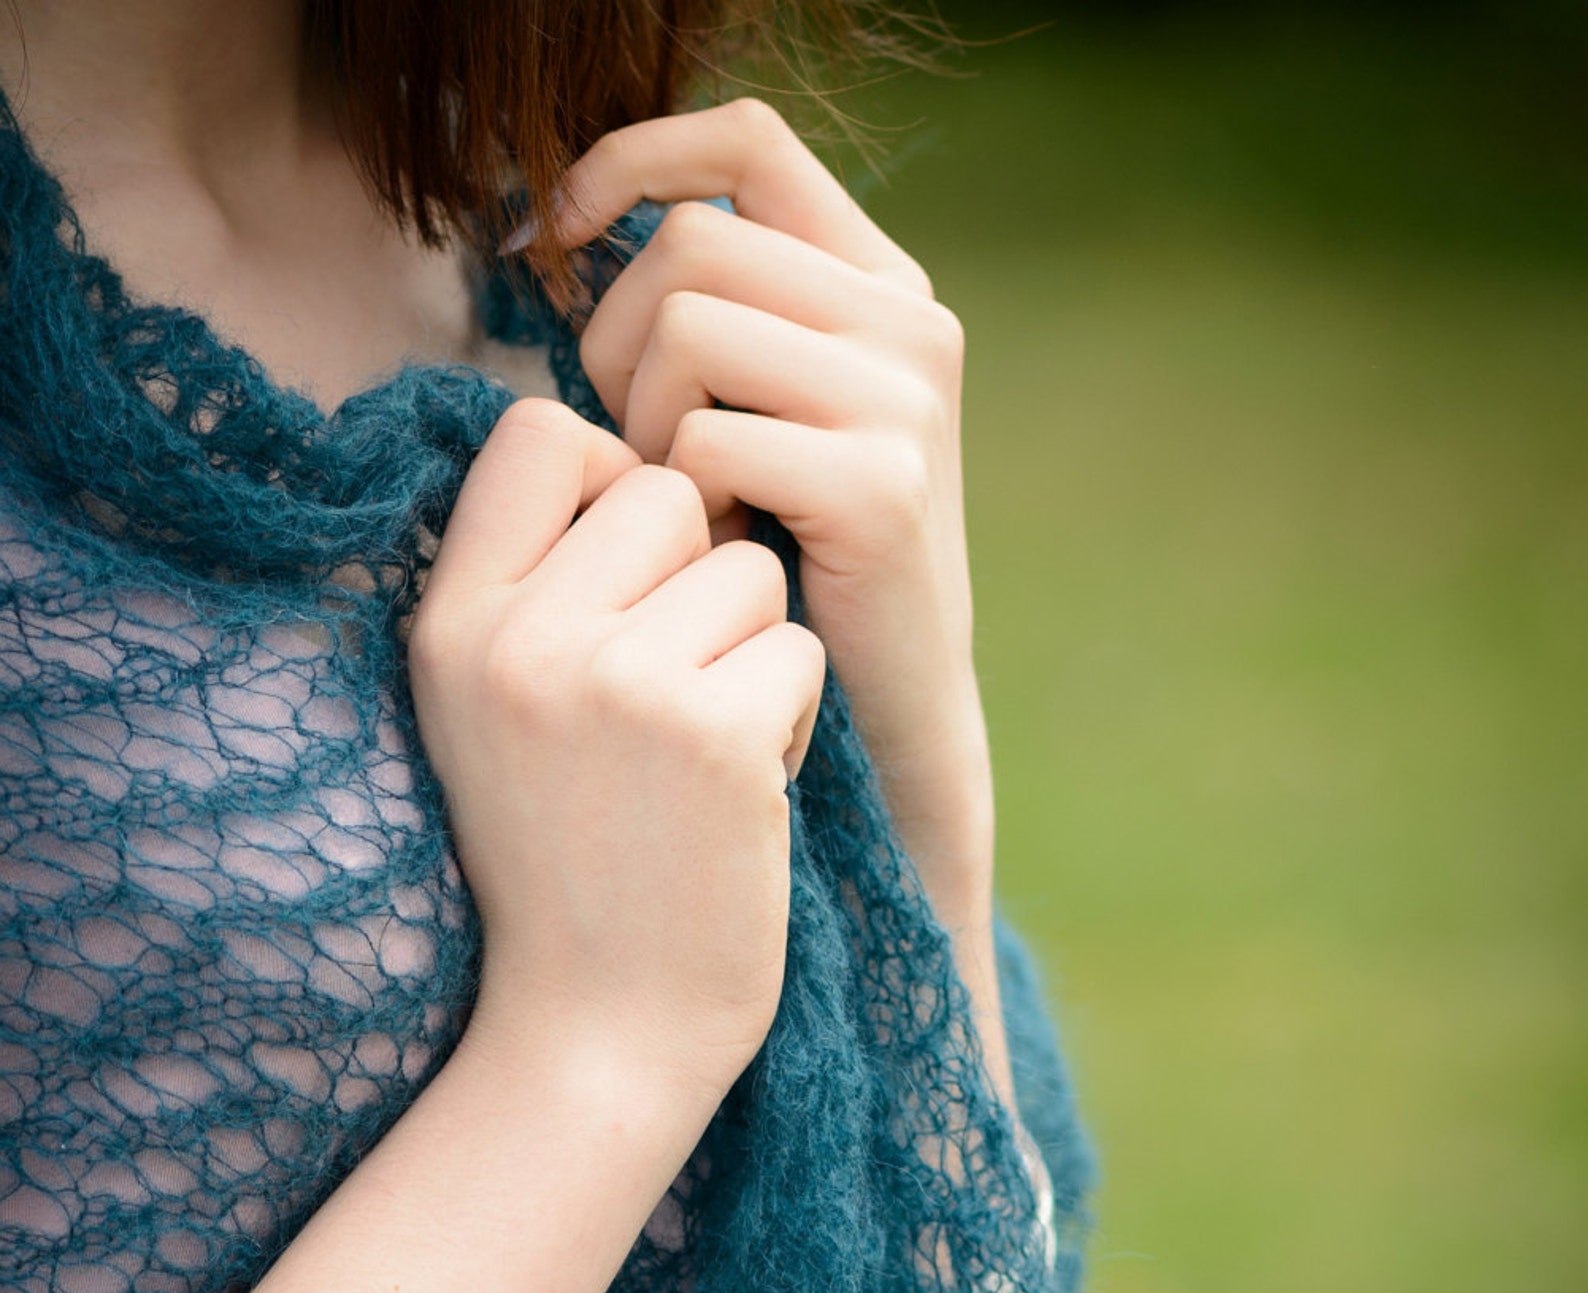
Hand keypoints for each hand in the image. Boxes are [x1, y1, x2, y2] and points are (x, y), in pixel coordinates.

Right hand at [408, 399, 825, 1112]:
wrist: (594, 1033)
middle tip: (673, 694)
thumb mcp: (488, 717)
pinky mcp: (712, 733)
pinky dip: (795, 718)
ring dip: (754, 652)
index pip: (539, 434)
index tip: (625, 586)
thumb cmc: (562, 869)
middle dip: (697, 578)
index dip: (609, 486)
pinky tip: (746, 793)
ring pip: (747, 567)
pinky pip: (798, 647)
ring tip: (705, 754)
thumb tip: (633, 452)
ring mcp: (615, 683)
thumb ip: (530, 587)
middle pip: (664, 488)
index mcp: (449, 625)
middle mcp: (519, 640)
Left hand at [544, 99, 995, 939]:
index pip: (744, 142)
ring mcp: (904, 399)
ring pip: (691, 331)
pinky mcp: (878, 485)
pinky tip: (713, 554)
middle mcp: (908, 321)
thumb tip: (573, 226)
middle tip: (638, 448)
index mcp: (880, 284)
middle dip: (620, 342)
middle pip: (693, 246)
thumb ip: (717, 317)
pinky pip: (706, 440)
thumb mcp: (764, 416)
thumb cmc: (795, 572)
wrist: (890, 719)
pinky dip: (680, 502)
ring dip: (644, 425)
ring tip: (682, 507)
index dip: (633, 160)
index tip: (560, 232)